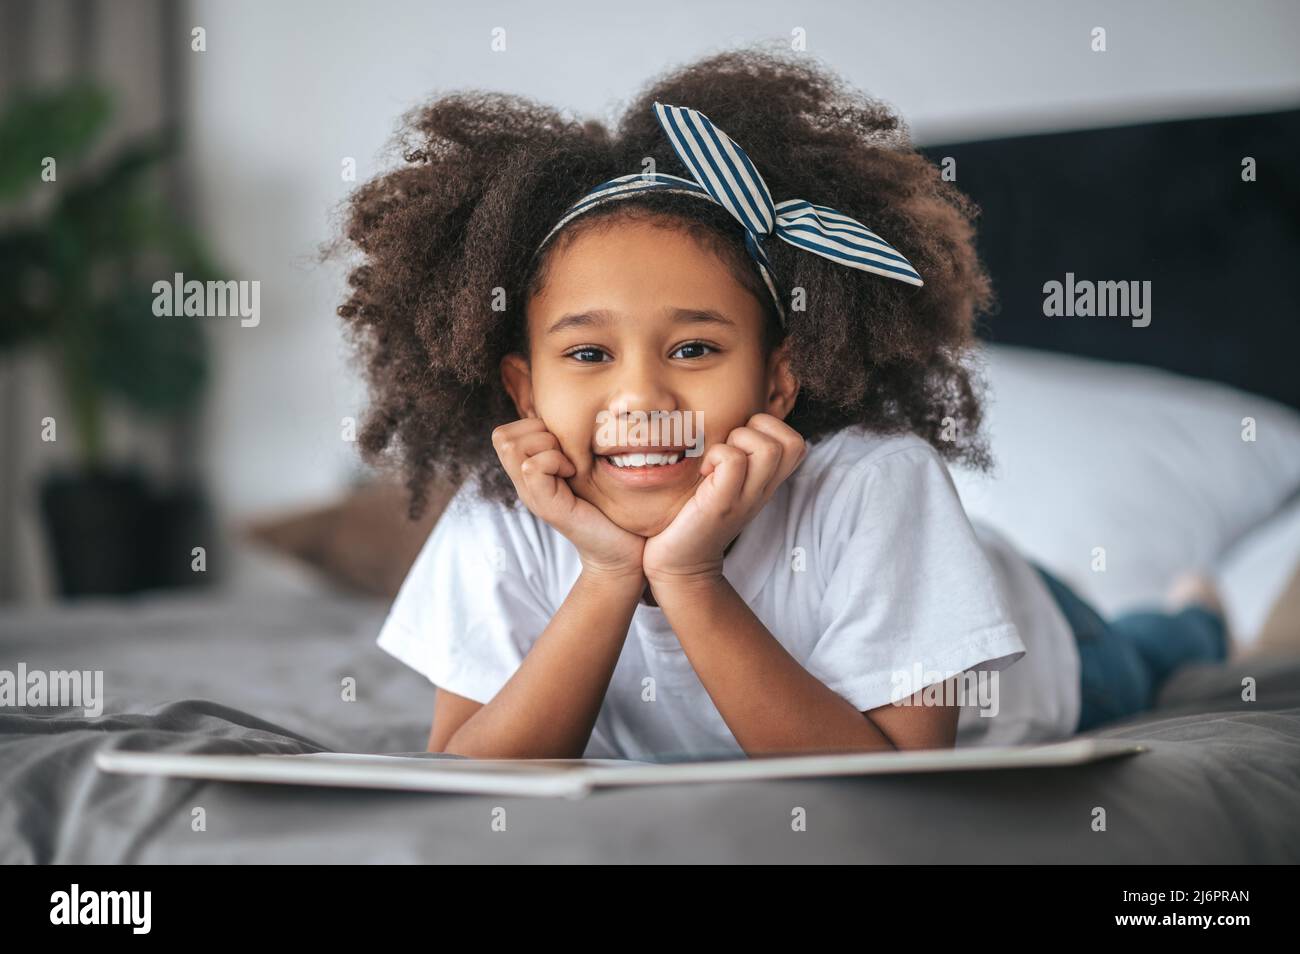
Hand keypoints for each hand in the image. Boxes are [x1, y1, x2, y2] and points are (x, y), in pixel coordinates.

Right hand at [493, 418, 644, 579]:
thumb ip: (570, 444)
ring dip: (546, 445)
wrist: (623, 552)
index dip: (533, 426)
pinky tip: (573, 474)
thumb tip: (569, 412)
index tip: (564, 443)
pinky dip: (555, 462)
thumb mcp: (586, 467)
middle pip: (502, 435)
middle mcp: (524, 483)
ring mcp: (532, 495)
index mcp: (530, 471)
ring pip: (512, 446)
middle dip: (537, 431)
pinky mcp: (546, 506)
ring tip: (569, 463)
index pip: (505, 431)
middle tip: (565, 451)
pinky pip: (532, 466)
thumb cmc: (611, 509)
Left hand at [642, 413, 806, 587]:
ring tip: (715, 460)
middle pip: (792, 441)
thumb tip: (727, 421)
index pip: (796, 442)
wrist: (679, 563)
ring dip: (738, 440)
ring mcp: (745, 499)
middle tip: (729, 447)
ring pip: (768, 448)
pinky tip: (702, 472)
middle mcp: (763, 490)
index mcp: (766, 483)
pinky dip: (716, 455)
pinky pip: (733, 461)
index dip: (770, 429)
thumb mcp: (724, 483)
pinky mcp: (721, 505)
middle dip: (757, 429)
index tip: (739, 443)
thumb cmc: (694, 515)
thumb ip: (735, 457)